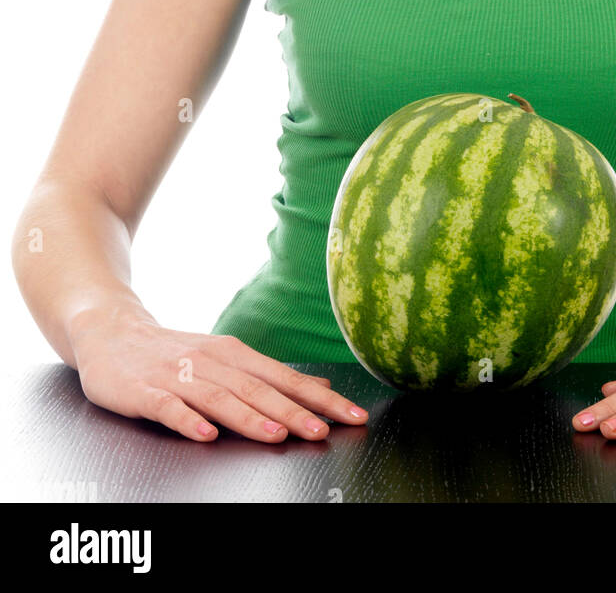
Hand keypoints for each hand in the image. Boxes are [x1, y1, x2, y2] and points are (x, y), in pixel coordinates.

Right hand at [71, 314, 368, 442]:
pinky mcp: (145, 392)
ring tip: (276, 435)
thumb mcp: (227, 358)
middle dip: (293, 412)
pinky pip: (169, 408)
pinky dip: (188, 421)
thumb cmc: (174, 353)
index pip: (285, 378)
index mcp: (235, 354)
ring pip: (219, 398)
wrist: (112, 333)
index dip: (319, 399)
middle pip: (258, 389)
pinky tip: (205, 434)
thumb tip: (321, 387)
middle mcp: (212, 361)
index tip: (350, 415)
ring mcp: (178, 376)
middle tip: (323, 431)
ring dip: (249, 417)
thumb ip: (270, 376)